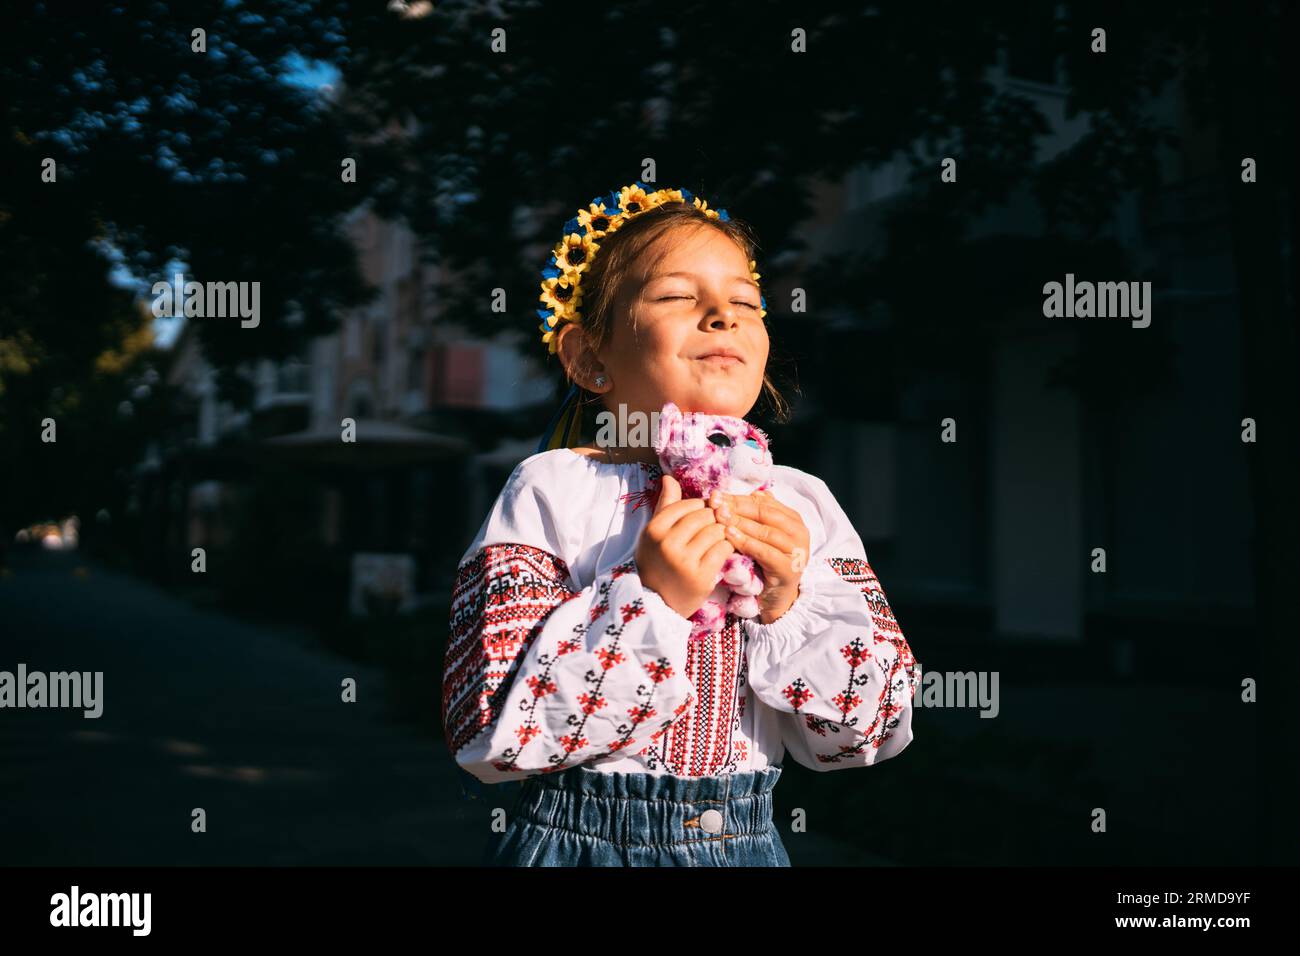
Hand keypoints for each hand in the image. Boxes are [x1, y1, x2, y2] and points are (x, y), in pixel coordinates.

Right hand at [636, 473, 735, 620]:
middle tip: (723, 523)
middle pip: (705, 515)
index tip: (709, 513)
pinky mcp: (700, 576)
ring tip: (726, 535)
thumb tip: (669, 477)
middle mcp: (667, 543)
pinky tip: (728, 549)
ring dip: (726, 531)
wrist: (656, 603)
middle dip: (717, 517)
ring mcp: (684, 560)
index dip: (703, 506)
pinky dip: (730, 547)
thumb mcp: (655, 534)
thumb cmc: (656, 563)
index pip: (688, 504)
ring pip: (717, 531)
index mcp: (654, 529)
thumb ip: (665, 505)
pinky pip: (724, 549)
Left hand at [708, 489, 810, 623]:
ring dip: (740, 522)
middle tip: (715, 504)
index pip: (763, 503)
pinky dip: (747, 542)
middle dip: (737, 507)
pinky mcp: (790, 569)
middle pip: (765, 513)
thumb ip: (754, 517)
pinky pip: (765, 552)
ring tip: (719, 516)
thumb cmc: (764, 565)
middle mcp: (799, 532)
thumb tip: (745, 493)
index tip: (715, 495)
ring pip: (766, 531)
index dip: (738, 497)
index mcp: (792, 520)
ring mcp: (797, 551)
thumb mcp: (759, 537)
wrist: (774, 598)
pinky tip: (729, 535)